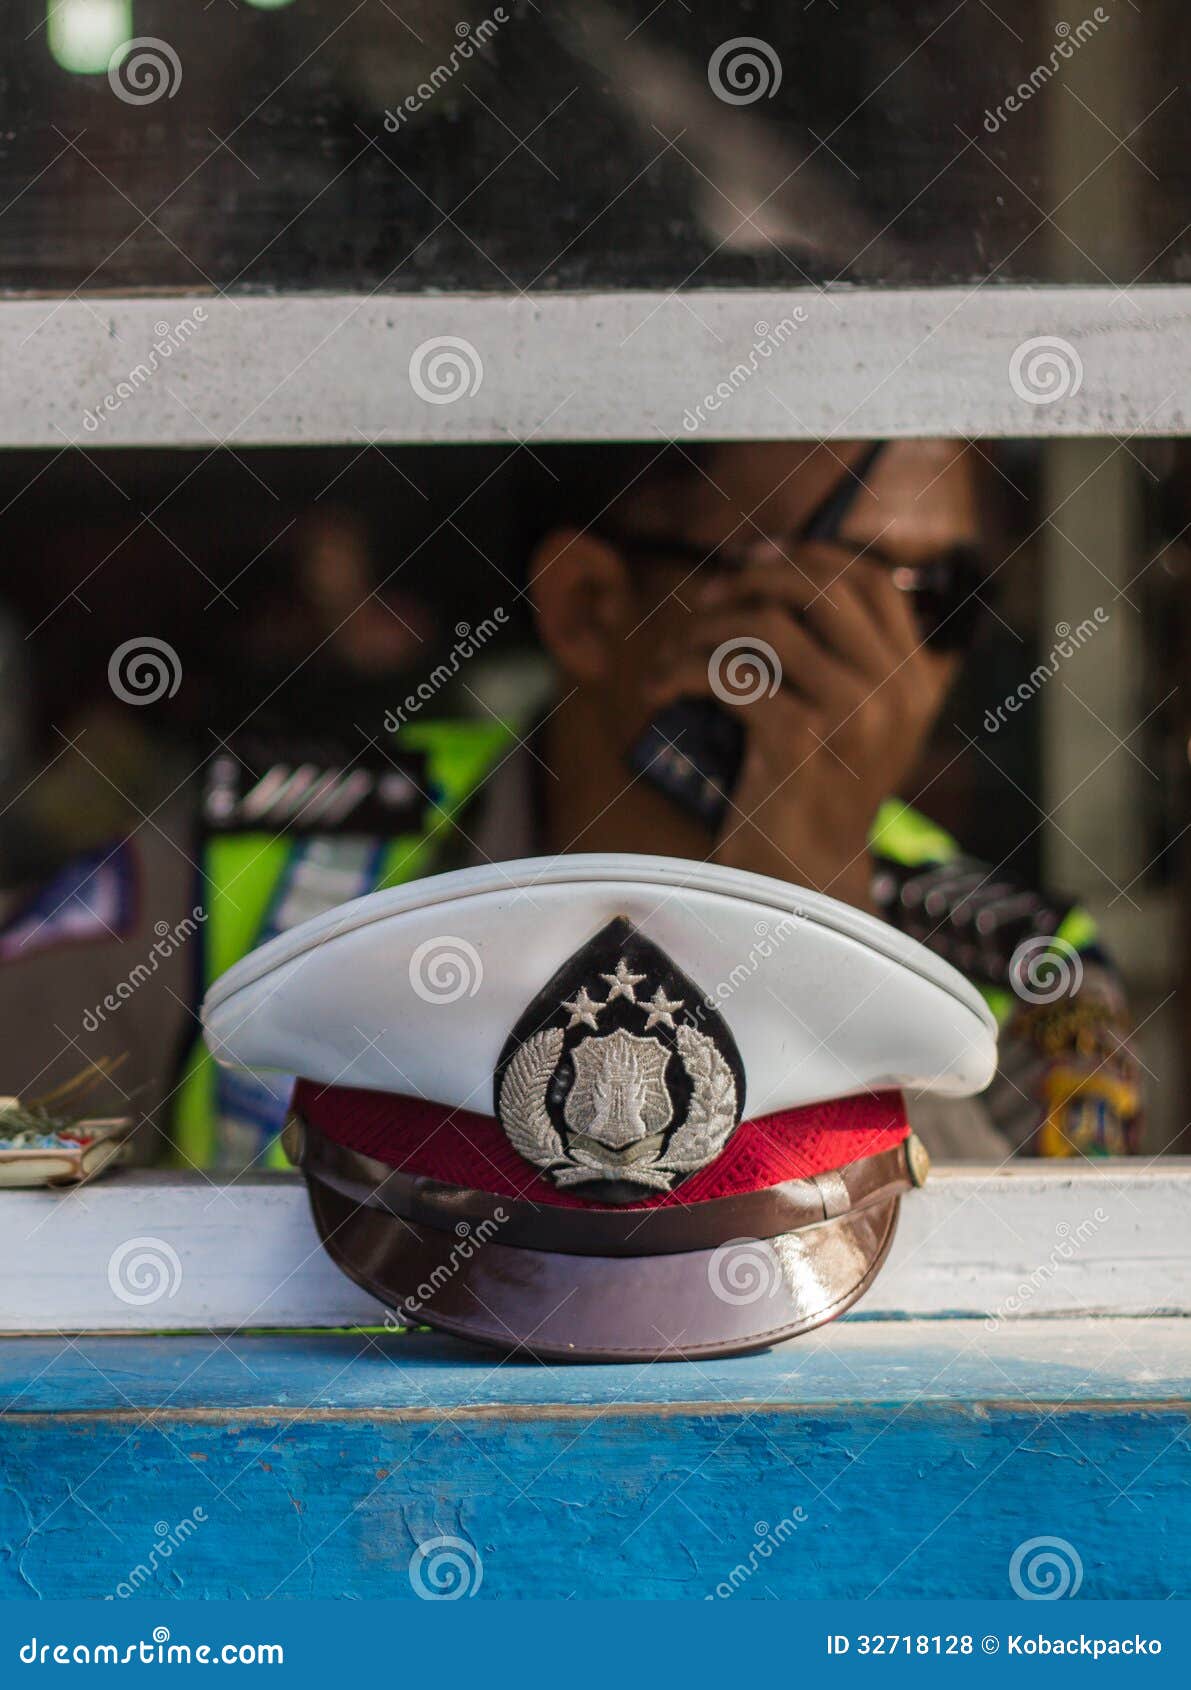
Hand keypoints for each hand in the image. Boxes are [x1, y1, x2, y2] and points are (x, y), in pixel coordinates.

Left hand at [641, 540, 952, 910]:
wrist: (803, 880)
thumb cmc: (806, 795)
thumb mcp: (846, 722)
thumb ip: (835, 656)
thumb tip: (771, 571)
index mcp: (913, 679)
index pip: (869, 579)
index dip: (804, 556)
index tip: (750, 563)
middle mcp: (895, 691)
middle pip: (819, 585)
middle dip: (750, 580)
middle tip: (704, 603)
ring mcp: (853, 713)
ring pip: (767, 624)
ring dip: (703, 630)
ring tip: (672, 656)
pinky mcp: (800, 738)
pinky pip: (730, 673)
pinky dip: (679, 671)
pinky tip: (657, 689)